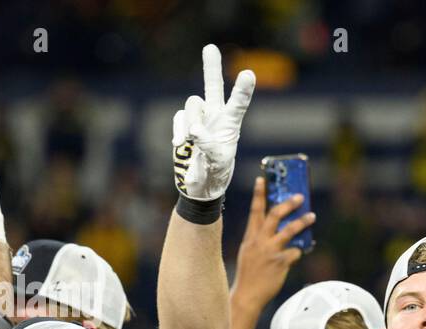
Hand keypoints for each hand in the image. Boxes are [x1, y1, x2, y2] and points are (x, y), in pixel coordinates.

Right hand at [172, 44, 256, 200]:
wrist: (201, 182)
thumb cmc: (216, 173)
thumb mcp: (216, 163)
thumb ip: (207, 144)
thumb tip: (193, 129)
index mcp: (231, 125)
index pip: (238, 104)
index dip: (242, 90)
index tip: (249, 74)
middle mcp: (216, 116)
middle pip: (213, 86)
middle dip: (211, 67)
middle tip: (210, 47)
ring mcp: (200, 118)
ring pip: (191, 106)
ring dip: (188, 124)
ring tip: (189, 143)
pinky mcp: (185, 123)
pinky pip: (178, 118)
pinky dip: (177, 130)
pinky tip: (180, 145)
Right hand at [231, 176, 315, 317]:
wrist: (247, 295)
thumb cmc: (250, 274)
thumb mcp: (249, 252)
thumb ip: (260, 240)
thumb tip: (280, 230)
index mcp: (250, 237)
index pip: (255, 211)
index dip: (259, 194)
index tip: (263, 179)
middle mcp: (260, 241)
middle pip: (275, 215)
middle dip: (288, 203)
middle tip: (299, 196)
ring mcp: (271, 251)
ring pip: (289, 230)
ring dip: (302, 221)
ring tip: (312, 216)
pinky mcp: (281, 262)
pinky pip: (295, 252)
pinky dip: (298, 252)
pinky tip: (297, 256)